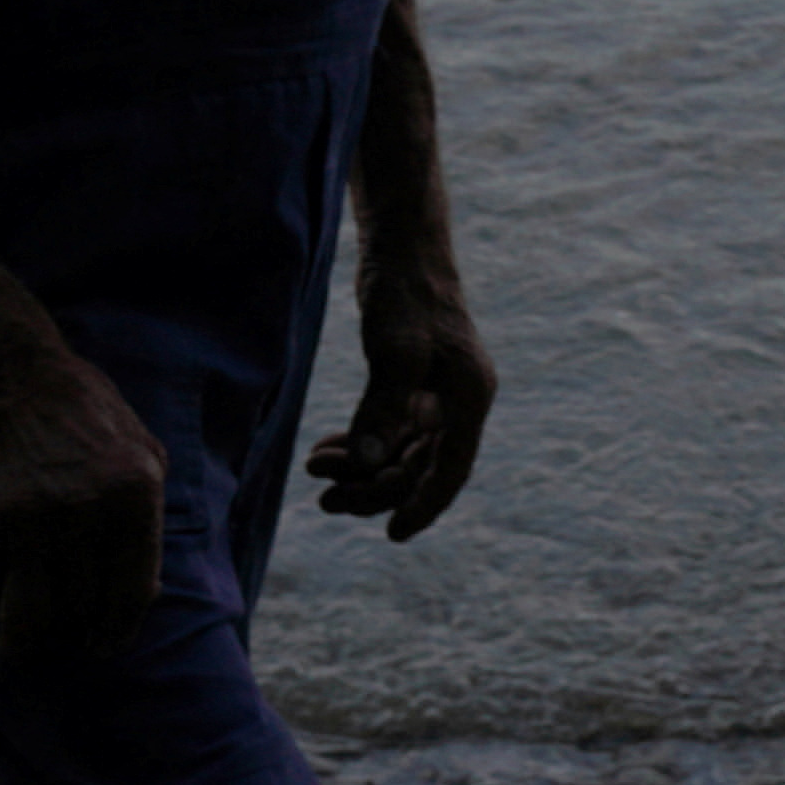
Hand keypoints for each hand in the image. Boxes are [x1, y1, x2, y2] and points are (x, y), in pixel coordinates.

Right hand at [0, 343, 167, 663]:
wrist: (9, 381)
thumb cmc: (86, 418)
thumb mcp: (143, 453)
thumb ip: (149, 521)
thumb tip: (146, 596)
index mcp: (134, 496)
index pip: (131, 594)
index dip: (119, 630)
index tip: (107, 643)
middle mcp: (84, 511)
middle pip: (81, 610)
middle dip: (78, 634)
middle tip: (71, 641)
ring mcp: (27, 517)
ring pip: (30, 616)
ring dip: (30, 639)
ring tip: (30, 645)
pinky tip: (0, 578)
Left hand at [308, 273, 496, 539]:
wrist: (403, 249)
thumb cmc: (405, 294)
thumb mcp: (394, 352)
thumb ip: (383, 411)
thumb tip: (367, 465)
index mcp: (469, 397)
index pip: (452, 469)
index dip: (425, 506)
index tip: (393, 535)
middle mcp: (459, 402)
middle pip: (420, 468)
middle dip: (372, 487)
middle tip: (322, 499)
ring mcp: (438, 396)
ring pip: (402, 454)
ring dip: (360, 469)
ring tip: (315, 469)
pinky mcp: (415, 386)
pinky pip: (390, 433)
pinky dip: (360, 445)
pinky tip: (326, 447)